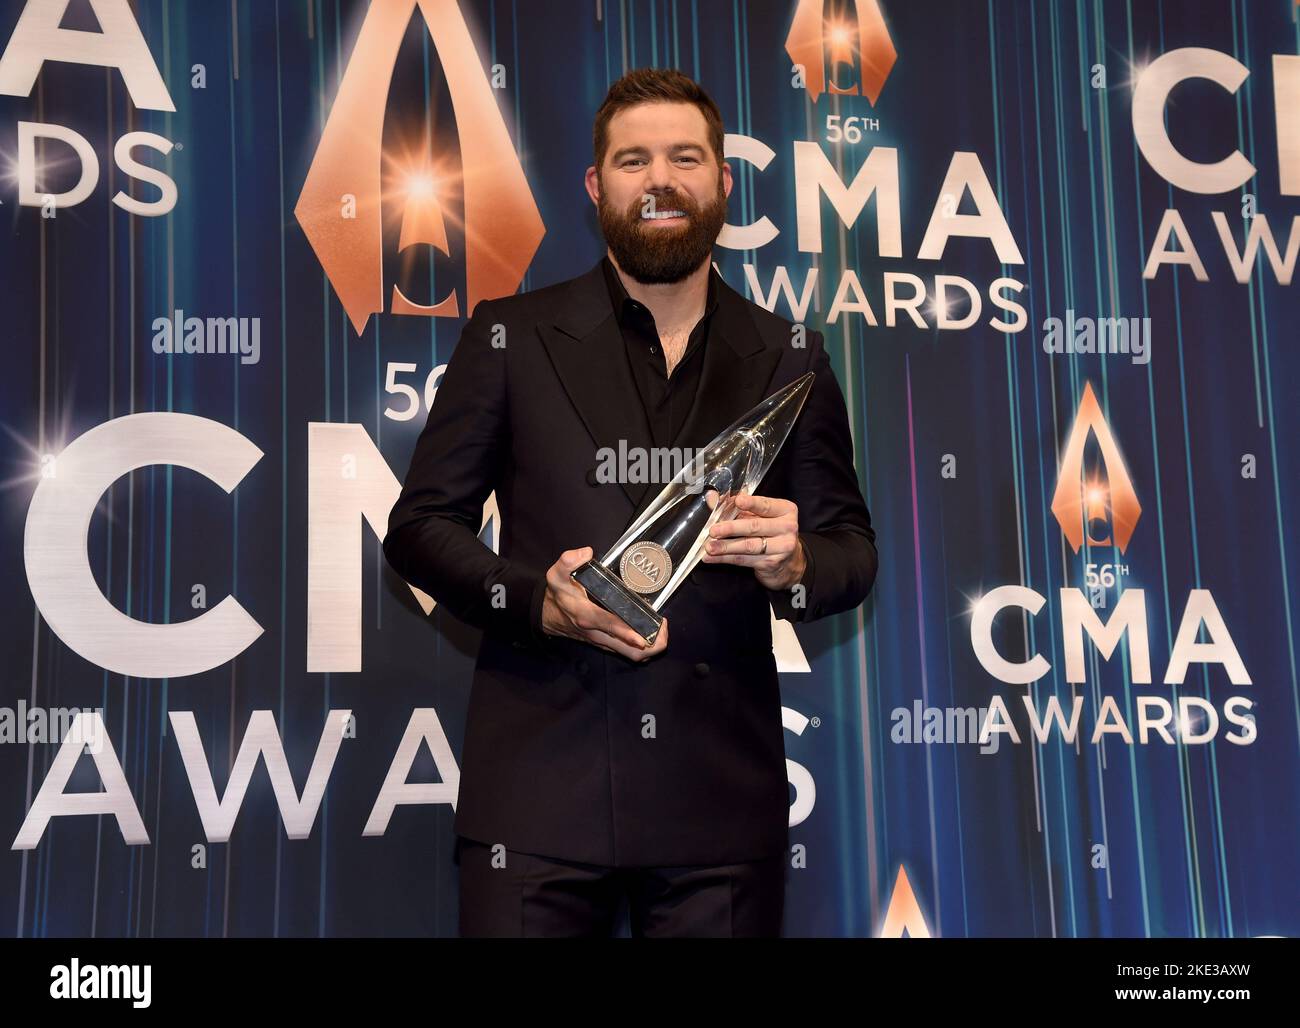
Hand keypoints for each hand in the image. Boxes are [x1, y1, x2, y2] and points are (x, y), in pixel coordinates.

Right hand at [540, 547, 668, 661]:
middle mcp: (597, 633)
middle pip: (628, 651)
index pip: (609, 626)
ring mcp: (603, 641)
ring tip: (661, 628)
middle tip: (663, 628)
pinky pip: (628, 651)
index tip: (643, 637)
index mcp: (586, 616)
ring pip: (630, 654)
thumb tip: (586, 553)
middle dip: (651, 646)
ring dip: (650, 647)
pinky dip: (642, 645)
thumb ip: (568, 561)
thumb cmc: (558, 595)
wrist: (548, 615)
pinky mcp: (606, 643)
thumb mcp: (556, 575)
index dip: (626, 633)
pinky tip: (651, 630)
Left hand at [700, 493, 805, 590]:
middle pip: (755, 526)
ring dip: (725, 546)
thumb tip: (711, 497)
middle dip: (731, 528)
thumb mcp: (757, 515)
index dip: (751, 503)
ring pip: (748, 545)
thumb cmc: (770, 532)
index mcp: (785, 510)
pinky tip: (711, 557)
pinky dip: (725, 558)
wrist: (789, 561)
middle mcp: (787, 527)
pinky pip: (744, 559)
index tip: (737, 501)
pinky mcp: (771, 563)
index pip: (766, 505)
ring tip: (709, 547)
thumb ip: (735, 506)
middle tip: (713, 530)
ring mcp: (782, 547)